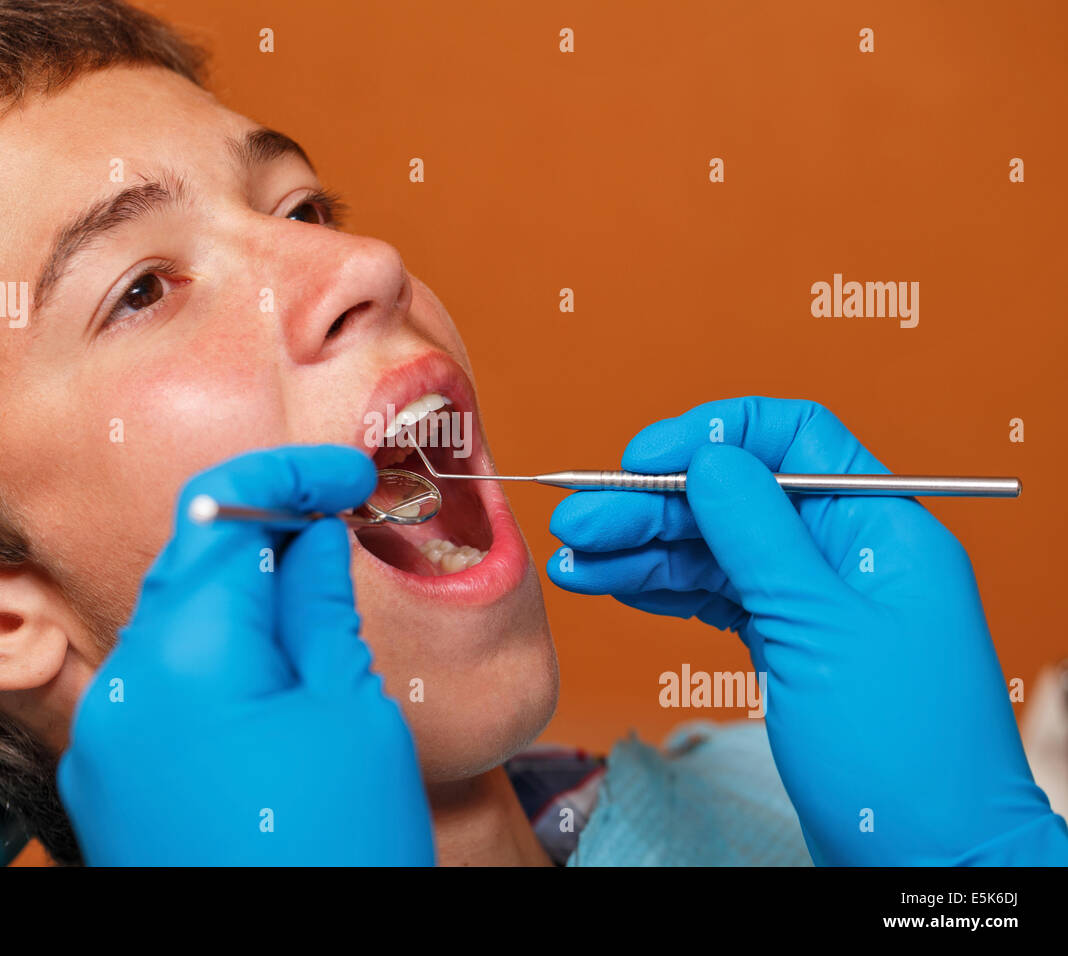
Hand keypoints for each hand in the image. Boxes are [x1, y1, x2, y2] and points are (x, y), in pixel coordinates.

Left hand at [58, 445, 434, 864]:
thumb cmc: (337, 857)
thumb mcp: (351, 715)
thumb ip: (320, 607)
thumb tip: (311, 538)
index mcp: (184, 657)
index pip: (220, 507)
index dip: (290, 475)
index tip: (349, 478)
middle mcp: (122, 691)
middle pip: (192, 565)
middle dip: (269, 541)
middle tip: (344, 542)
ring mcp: (107, 742)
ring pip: (179, 627)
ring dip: (247, 604)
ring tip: (320, 632)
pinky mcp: (114, 782)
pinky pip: (164, 689)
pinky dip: (220, 664)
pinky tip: (277, 692)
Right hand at [547, 396, 1067, 864]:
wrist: (927, 862)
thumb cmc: (902, 755)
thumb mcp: (819, 629)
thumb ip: (760, 534)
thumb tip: (710, 457)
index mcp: (879, 527)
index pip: (793, 437)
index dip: (712, 436)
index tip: (643, 457)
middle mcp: (844, 554)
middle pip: (735, 499)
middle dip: (652, 507)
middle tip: (579, 523)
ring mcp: (813, 602)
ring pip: (715, 551)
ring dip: (641, 552)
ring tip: (574, 561)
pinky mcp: (786, 646)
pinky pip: (715, 597)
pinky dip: (661, 591)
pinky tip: (613, 585)